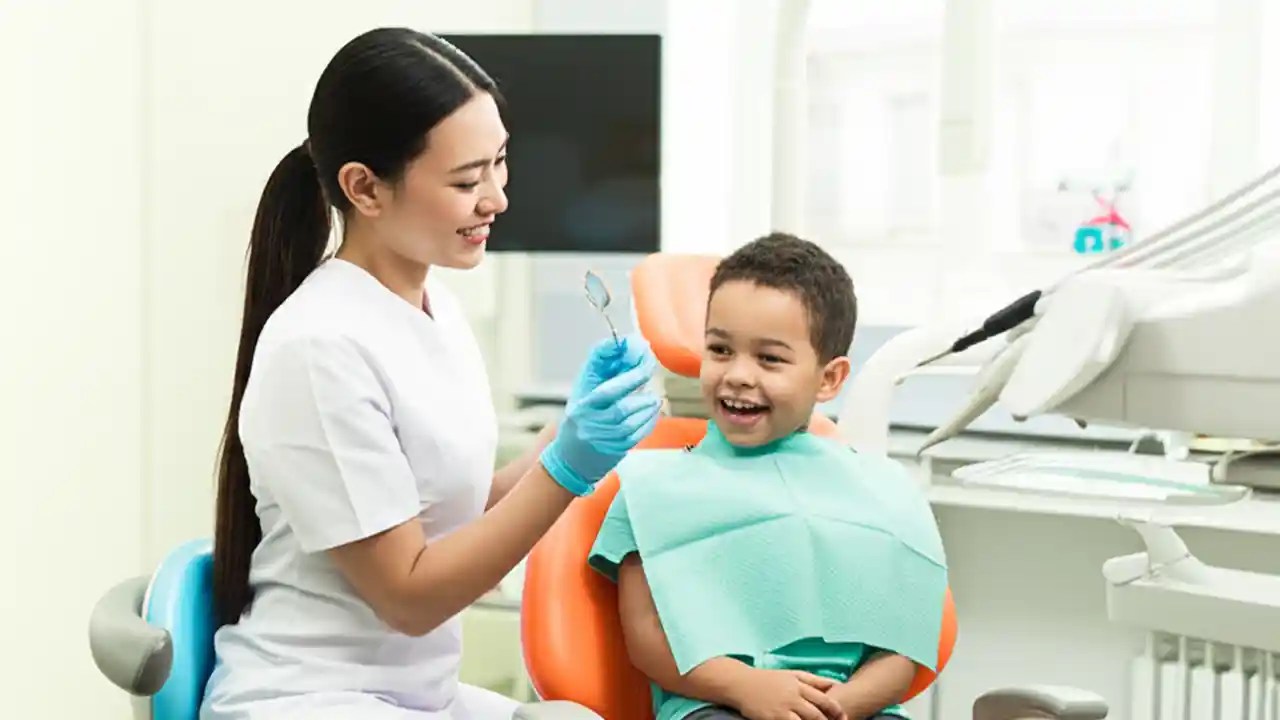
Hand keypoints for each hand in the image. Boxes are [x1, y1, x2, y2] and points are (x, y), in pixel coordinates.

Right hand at [539, 335, 660, 494]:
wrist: (571, 457)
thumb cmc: (581, 415)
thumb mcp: (584, 389)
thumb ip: (602, 367)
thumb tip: (624, 344)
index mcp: (582, 402)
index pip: (602, 384)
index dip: (624, 370)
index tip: (639, 353)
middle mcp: (590, 420)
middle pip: (618, 402)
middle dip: (635, 381)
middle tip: (648, 369)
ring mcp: (603, 436)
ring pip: (630, 418)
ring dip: (646, 404)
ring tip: (652, 396)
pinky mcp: (616, 448)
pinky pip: (638, 432)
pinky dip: (649, 419)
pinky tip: (652, 411)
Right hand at [730, 669, 846, 719]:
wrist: (740, 683)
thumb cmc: (767, 679)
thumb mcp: (792, 674)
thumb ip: (814, 680)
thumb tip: (836, 684)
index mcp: (799, 684)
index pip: (825, 699)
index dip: (837, 711)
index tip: (844, 717)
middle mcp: (793, 695)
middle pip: (817, 713)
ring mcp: (783, 707)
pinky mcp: (773, 718)